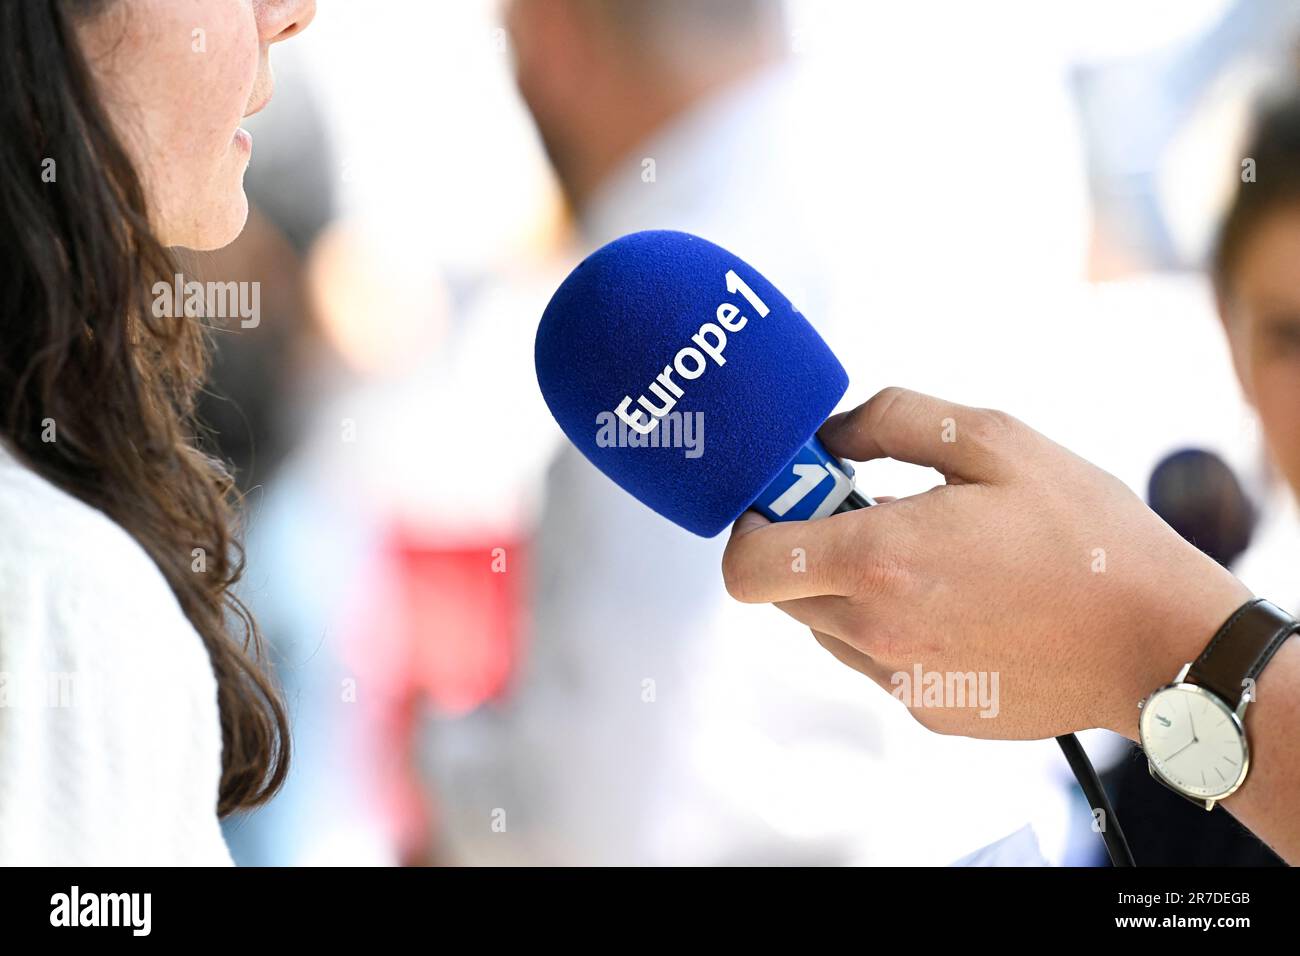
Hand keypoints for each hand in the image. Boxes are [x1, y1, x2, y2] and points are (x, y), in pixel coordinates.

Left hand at [721, 387, 1251, 740]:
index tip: (787, 499)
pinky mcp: (929, 712)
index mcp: (880, 562)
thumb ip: (892, 420)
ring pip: (828, 628)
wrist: (1160, 641)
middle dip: (806, 548)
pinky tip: (961, 601)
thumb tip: (830, 434)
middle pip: (783, 594)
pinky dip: (894, 627)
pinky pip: (878, 661)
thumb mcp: (994, 439)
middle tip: (871, 510)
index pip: (748, 568)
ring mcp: (901, 682)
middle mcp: (876, 633)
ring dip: (850, 588)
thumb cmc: (1085, 533)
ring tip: (930, 556)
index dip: (750, 529)